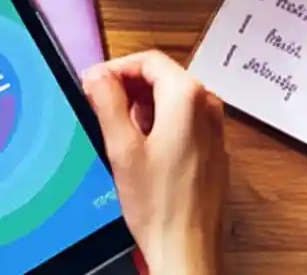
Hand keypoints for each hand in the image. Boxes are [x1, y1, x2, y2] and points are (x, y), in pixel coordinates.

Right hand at [82, 51, 226, 274]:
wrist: (188, 247)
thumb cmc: (159, 205)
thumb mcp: (122, 148)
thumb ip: (107, 102)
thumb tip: (97, 75)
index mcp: (187, 97)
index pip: (148, 60)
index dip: (116, 68)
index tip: (93, 84)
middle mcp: (207, 106)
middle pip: (162, 77)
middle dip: (128, 88)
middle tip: (99, 108)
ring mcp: (213, 127)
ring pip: (172, 99)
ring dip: (142, 107)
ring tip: (120, 135)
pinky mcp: (212, 147)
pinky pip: (183, 120)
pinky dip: (160, 124)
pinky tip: (142, 151)